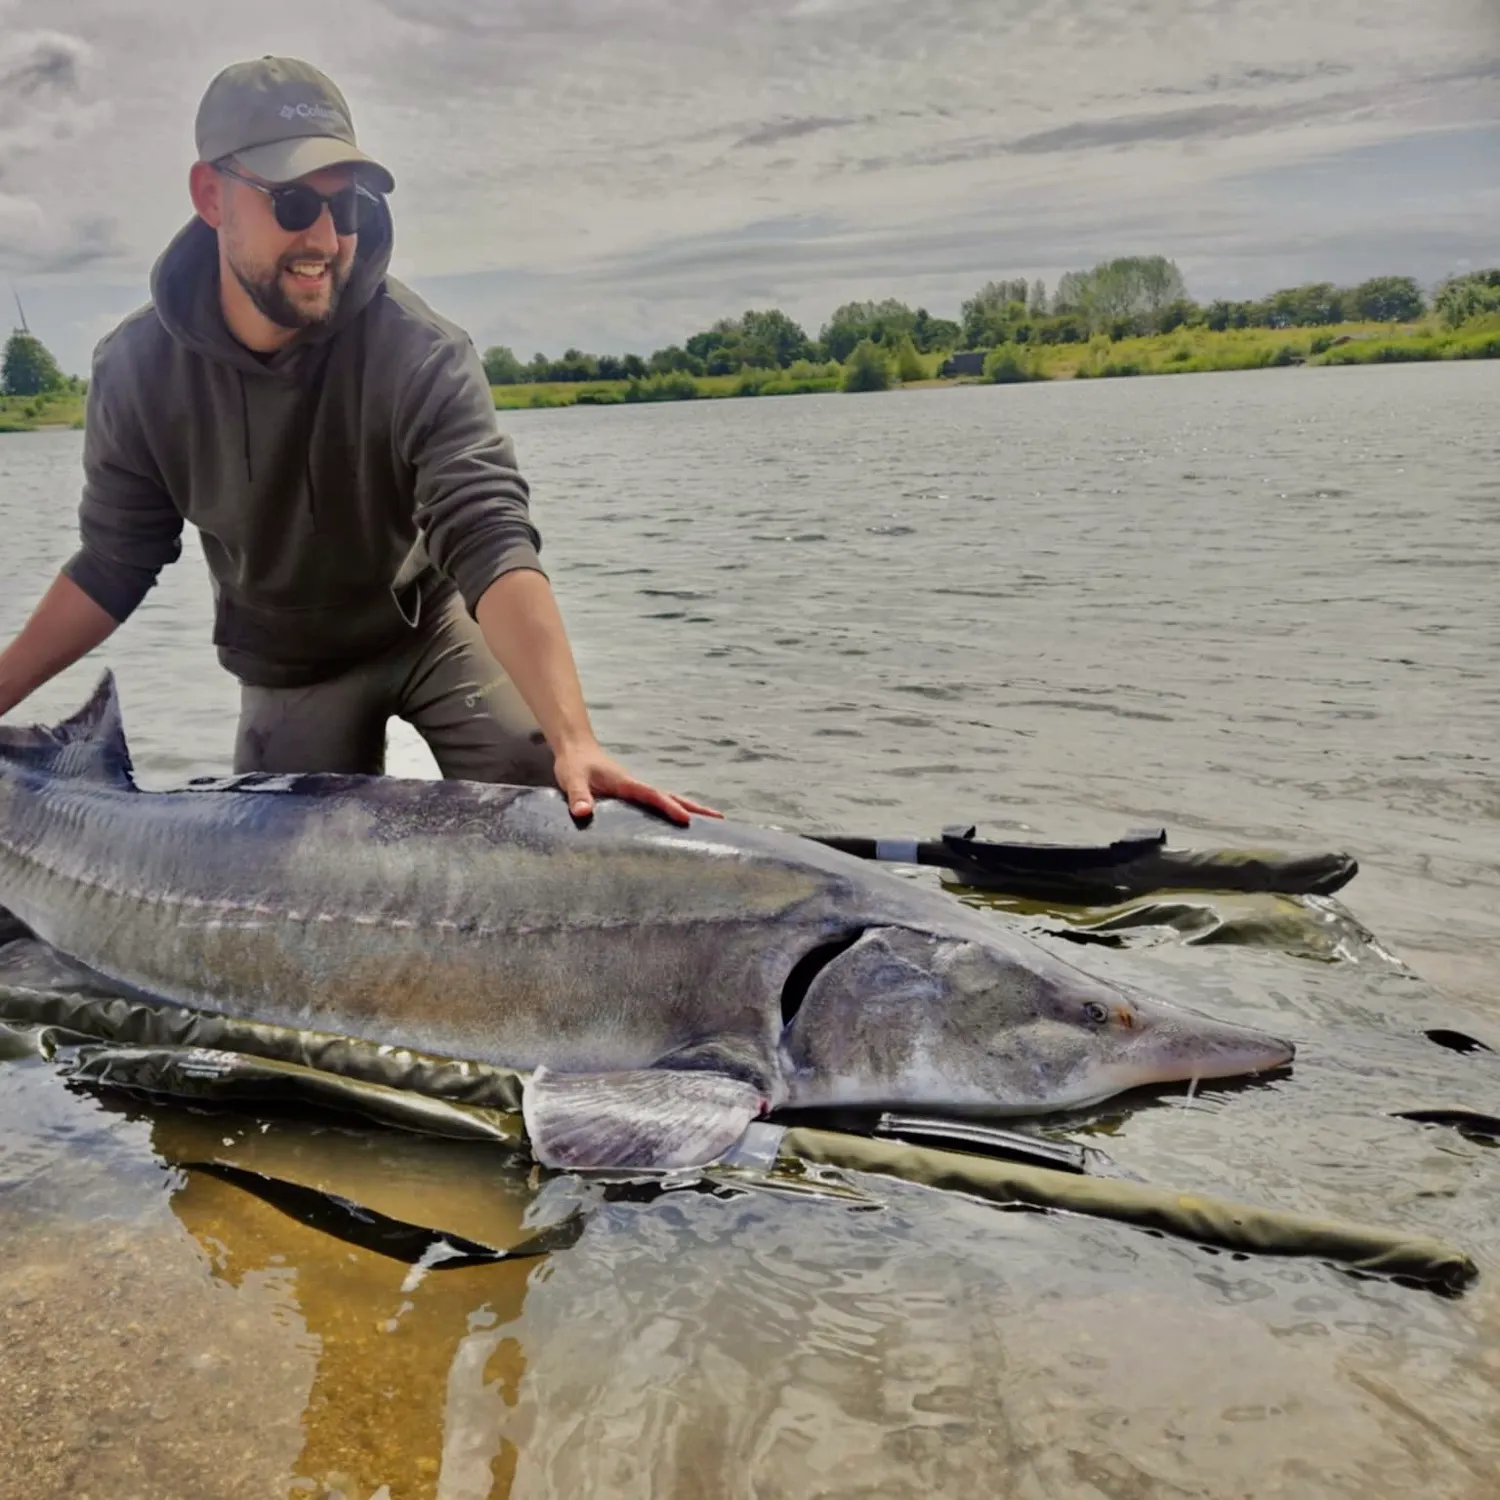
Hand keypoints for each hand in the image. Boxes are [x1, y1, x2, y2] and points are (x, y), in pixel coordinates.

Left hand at [552, 738, 721, 826]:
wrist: (576, 748)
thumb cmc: (574, 764)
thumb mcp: (571, 779)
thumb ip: (578, 796)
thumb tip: (583, 813)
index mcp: (625, 783)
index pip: (652, 795)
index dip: (669, 807)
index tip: (686, 819)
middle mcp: (636, 786)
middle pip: (671, 796)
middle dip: (695, 808)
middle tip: (720, 820)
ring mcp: (636, 790)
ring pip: (667, 799)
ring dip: (689, 809)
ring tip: (711, 824)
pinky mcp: (632, 795)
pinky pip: (657, 805)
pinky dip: (673, 811)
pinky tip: (680, 824)